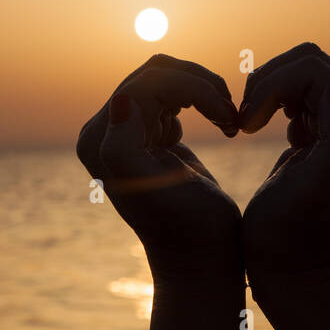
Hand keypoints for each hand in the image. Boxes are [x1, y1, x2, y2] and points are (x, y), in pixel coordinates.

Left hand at [76, 54, 242, 277]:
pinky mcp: (155, 133)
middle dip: (199, 85)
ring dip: (205, 91)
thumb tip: (120, 100)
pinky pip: (177, 93)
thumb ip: (124, 144)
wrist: (204, 256)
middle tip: (230, 112)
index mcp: (99, 139)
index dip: (190, 88)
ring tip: (229, 118)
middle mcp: (107, 131)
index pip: (144, 83)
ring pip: (168, 78)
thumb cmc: (185, 226)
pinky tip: (223, 126)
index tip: (224, 113)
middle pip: (155, 73)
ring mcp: (132, 131)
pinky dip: (205, 101)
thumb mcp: (152, 188)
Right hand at [237, 43, 329, 286]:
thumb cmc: (289, 234)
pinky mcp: (323, 130)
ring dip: (266, 91)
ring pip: (300, 71)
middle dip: (268, 83)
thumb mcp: (312, 188)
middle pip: (310, 62)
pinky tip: (261, 130)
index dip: (272, 87)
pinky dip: (269, 101)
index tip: (246, 124)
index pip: (316, 69)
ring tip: (248, 122)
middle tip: (244, 120)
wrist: (289, 268)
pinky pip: (294, 88)